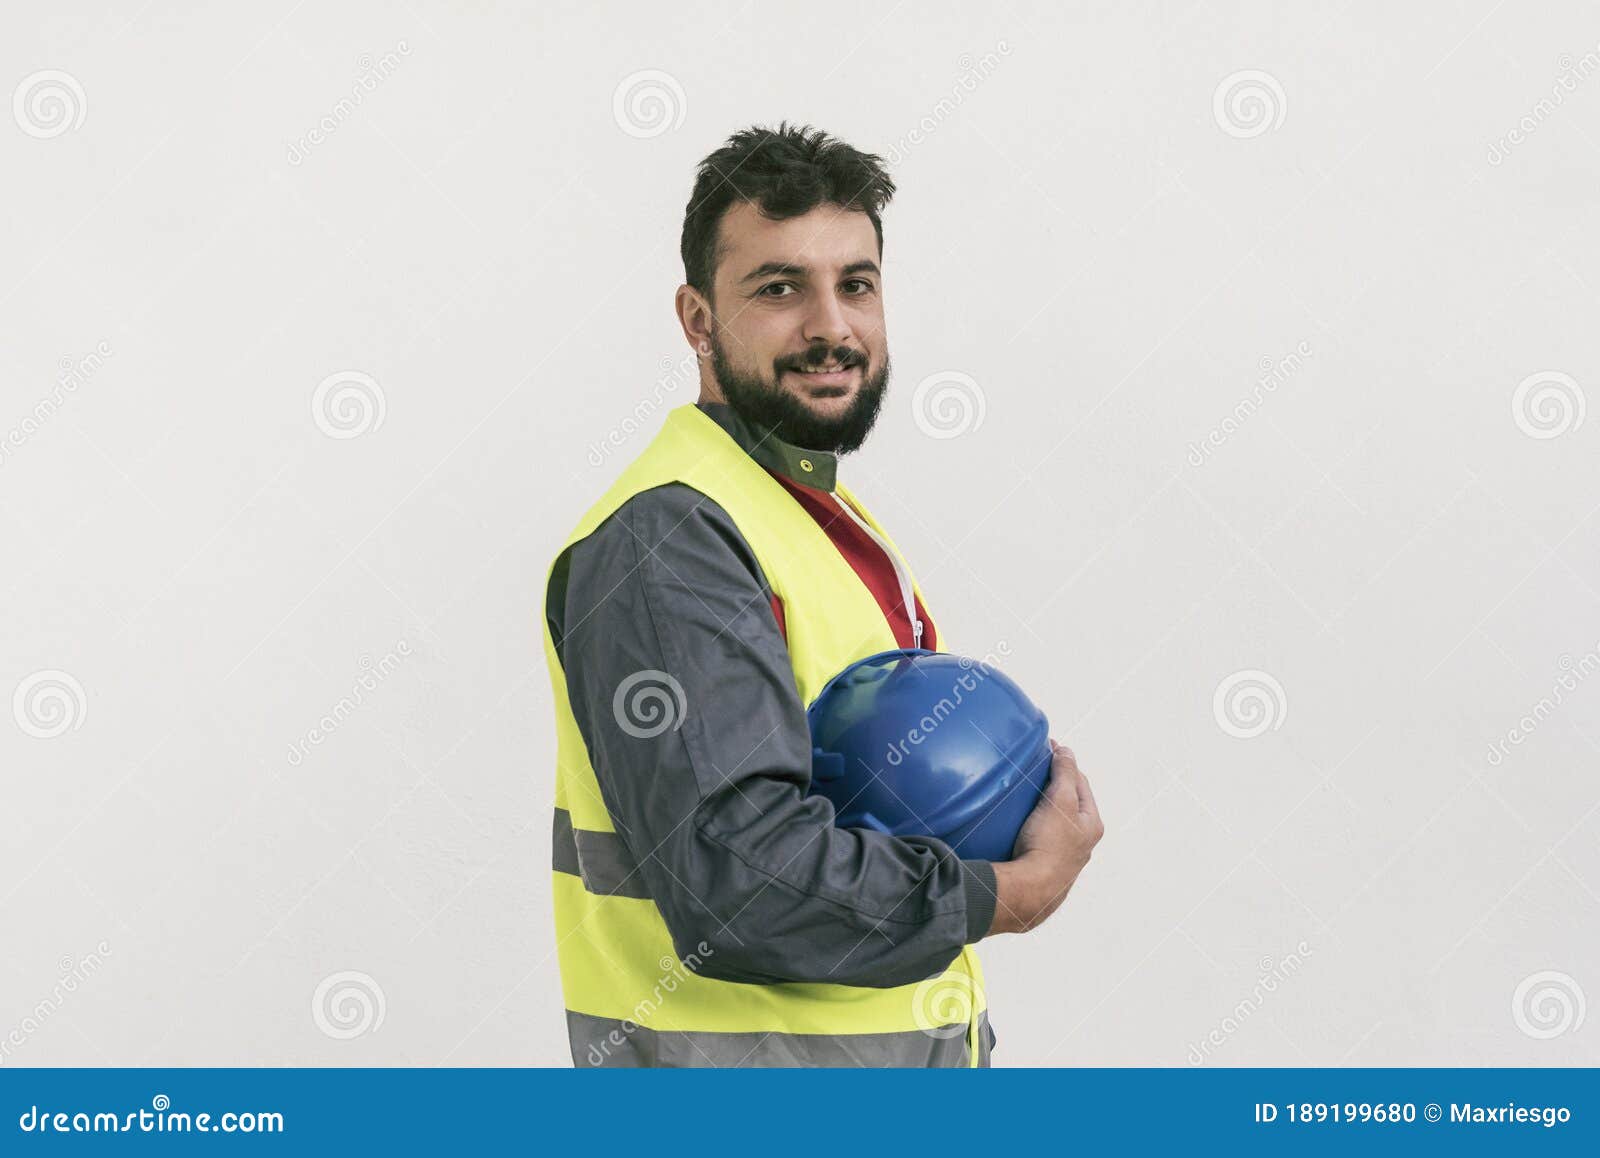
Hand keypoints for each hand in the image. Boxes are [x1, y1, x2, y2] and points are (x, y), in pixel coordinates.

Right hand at [988, 739, 1103, 934]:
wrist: (1029, 891)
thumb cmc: (1048, 845)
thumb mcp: (1060, 800)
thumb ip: (1065, 772)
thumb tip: (1066, 751)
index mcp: (1092, 824)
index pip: (1081, 782)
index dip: (1065, 763)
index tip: (1047, 748)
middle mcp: (1082, 843)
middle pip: (1068, 803)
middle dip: (1054, 785)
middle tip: (1033, 770)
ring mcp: (1063, 858)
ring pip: (1053, 823)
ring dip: (1042, 808)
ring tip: (1022, 796)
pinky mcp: (1044, 869)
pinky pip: (1039, 839)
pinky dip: (1031, 827)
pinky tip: (1016, 825)